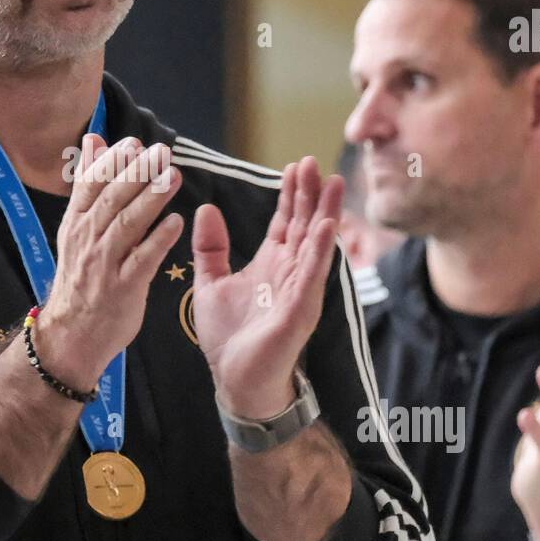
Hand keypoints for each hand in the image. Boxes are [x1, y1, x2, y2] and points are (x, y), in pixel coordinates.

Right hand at [37, 134, 182, 388]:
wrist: (71, 335)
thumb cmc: (81, 278)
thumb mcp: (76, 228)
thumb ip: (88, 184)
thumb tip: (94, 139)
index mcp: (77, 222)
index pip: (91, 184)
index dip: (112, 161)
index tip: (132, 142)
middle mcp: (88, 239)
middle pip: (112, 199)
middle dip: (136, 173)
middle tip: (160, 151)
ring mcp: (104, 264)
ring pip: (128, 224)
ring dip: (151, 199)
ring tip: (173, 176)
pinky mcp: (123, 288)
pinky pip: (142, 260)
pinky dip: (157, 240)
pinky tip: (175, 222)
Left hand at [191, 156, 342, 417]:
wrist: (235, 379)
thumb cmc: (228, 336)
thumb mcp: (211, 282)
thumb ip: (210, 247)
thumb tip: (206, 208)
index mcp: (271, 263)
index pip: (286, 221)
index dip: (291, 194)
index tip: (295, 166)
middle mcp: (290, 271)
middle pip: (304, 223)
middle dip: (310, 193)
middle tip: (313, 161)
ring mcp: (299, 288)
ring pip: (316, 243)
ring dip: (324, 212)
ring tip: (332, 182)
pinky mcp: (301, 308)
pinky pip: (313, 274)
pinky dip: (320, 249)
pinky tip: (326, 226)